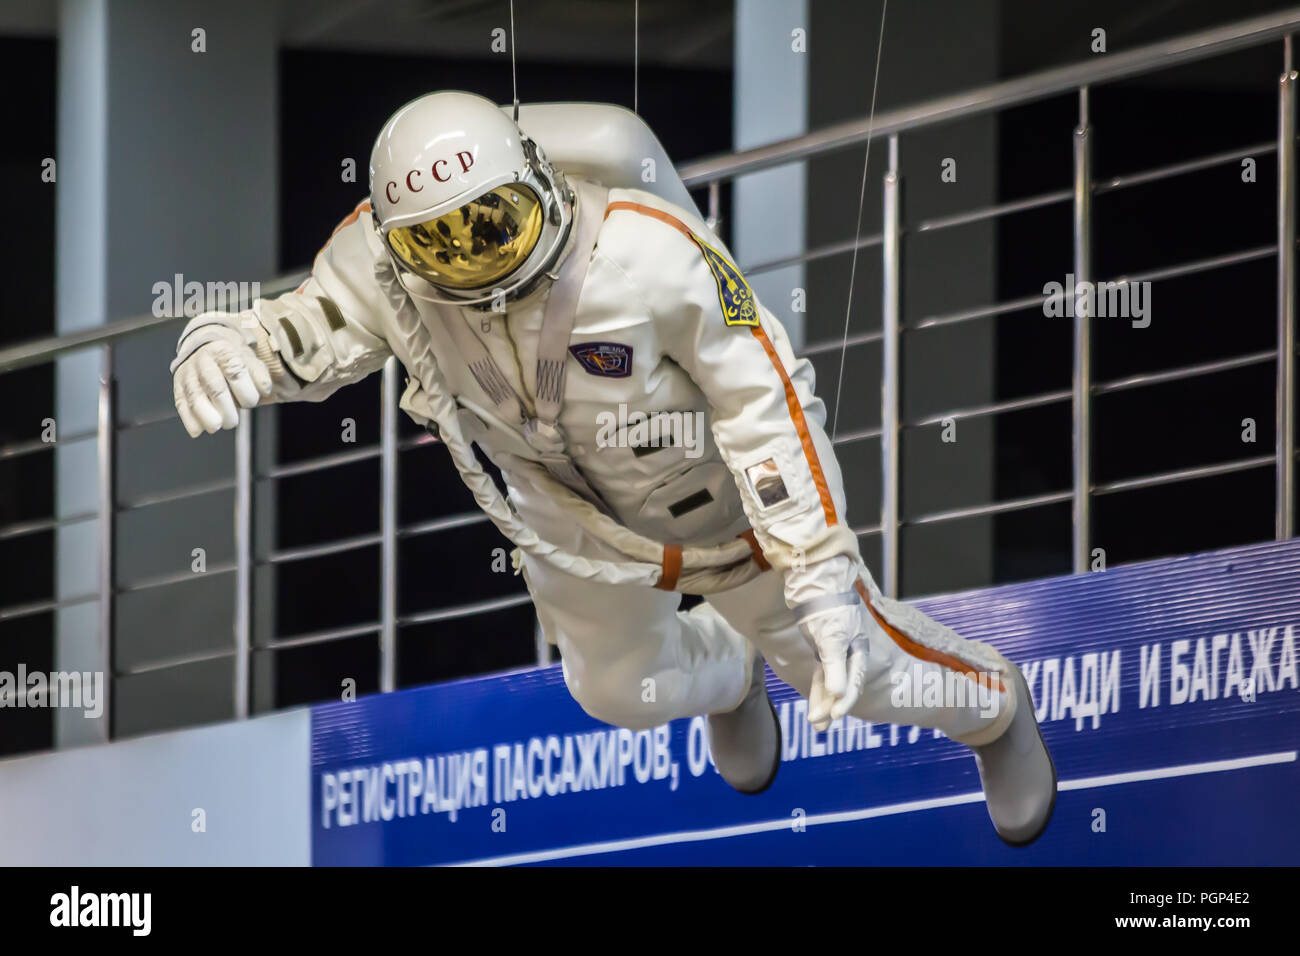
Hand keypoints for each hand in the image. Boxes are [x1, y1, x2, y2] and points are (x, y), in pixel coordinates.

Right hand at [172, 325, 271, 435]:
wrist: (204, 345)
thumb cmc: (231, 357)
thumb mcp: (249, 358)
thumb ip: (259, 373)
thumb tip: (264, 389)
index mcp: (224, 351)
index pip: (236, 372)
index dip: (246, 392)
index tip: (251, 401)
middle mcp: (204, 361)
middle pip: (216, 388)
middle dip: (227, 410)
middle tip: (233, 421)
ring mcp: (188, 373)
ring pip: (195, 397)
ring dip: (207, 417)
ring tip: (217, 426)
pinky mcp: (178, 385)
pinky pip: (181, 403)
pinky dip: (189, 420)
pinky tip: (198, 430)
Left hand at [800, 600, 873, 730]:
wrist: (814, 580)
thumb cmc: (827, 608)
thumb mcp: (831, 639)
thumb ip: (835, 667)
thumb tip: (838, 694)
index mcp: (858, 649)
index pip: (853, 682)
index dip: (844, 701)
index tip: (833, 718)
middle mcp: (850, 650)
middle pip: (842, 685)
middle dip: (830, 706)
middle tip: (818, 726)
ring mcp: (835, 648)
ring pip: (829, 679)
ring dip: (822, 699)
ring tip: (814, 721)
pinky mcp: (822, 643)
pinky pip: (821, 671)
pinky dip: (818, 685)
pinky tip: (814, 699)